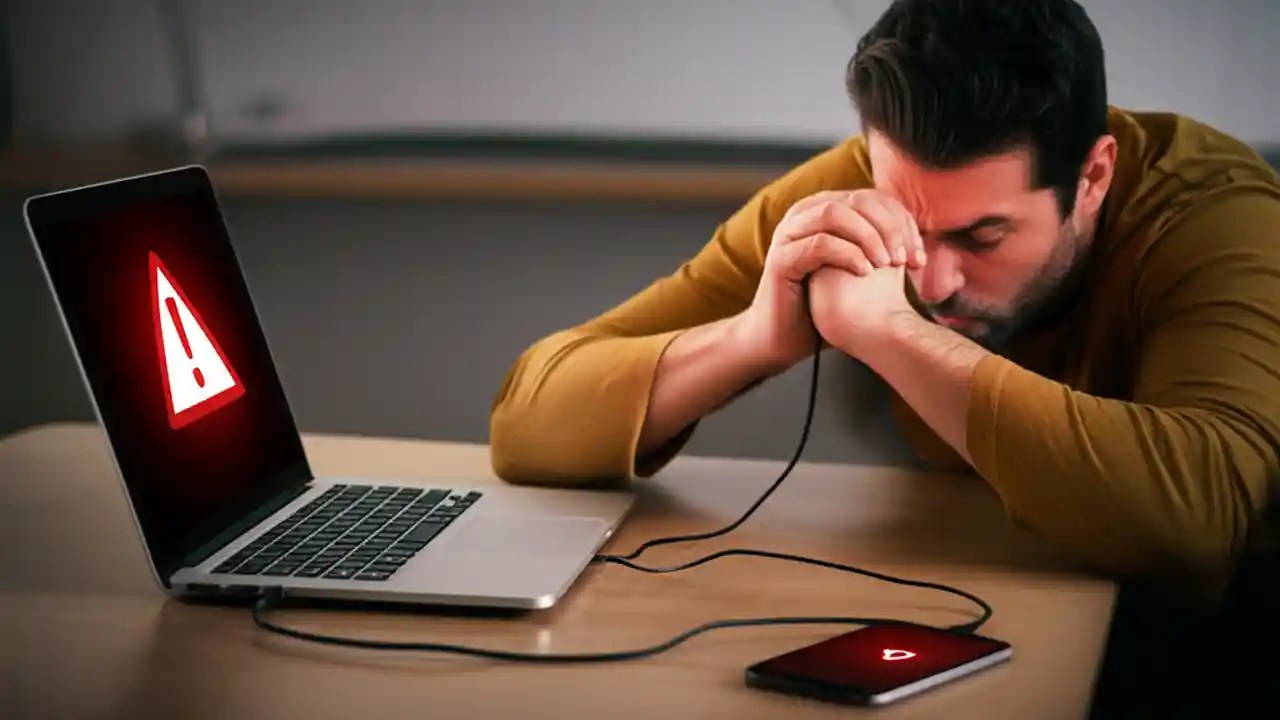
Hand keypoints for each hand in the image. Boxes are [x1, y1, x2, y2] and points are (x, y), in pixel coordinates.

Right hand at [732, 189, 926, 372]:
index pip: (873, 198)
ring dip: (869, 237)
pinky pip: (819, 244)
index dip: (902, 222)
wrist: (782, 338)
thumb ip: (878, 247)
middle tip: (906, 259)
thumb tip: (917, 237)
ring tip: (887, 264)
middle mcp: (804, 214)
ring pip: (836, 214)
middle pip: (858, 200)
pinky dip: (848, 255)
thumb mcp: (857, 269)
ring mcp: (789, 234)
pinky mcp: (780, 258)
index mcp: (824, 210)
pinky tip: (865, 274)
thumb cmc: (822, 306)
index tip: (919, 258)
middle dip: (890, 227)